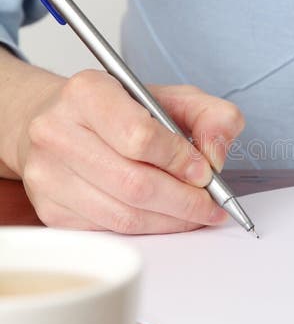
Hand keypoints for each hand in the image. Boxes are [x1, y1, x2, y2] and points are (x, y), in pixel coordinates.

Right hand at [14, 69, 244, 232]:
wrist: (57, 122)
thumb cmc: (118, 110)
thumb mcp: (171, 97)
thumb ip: (210, 114)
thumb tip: (216, 153)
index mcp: (87, 93)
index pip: (139, 136)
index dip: (180, 160)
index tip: (204, 171)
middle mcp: (57, 131)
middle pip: (134, 183)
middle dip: (184, 201)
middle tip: (211, 205)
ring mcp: (47, 174)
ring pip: (123, 215)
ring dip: (170, 221)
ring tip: (195, 214)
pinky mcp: (49, 209)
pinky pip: (110, 230)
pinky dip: (147, 229)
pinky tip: (164, 217)